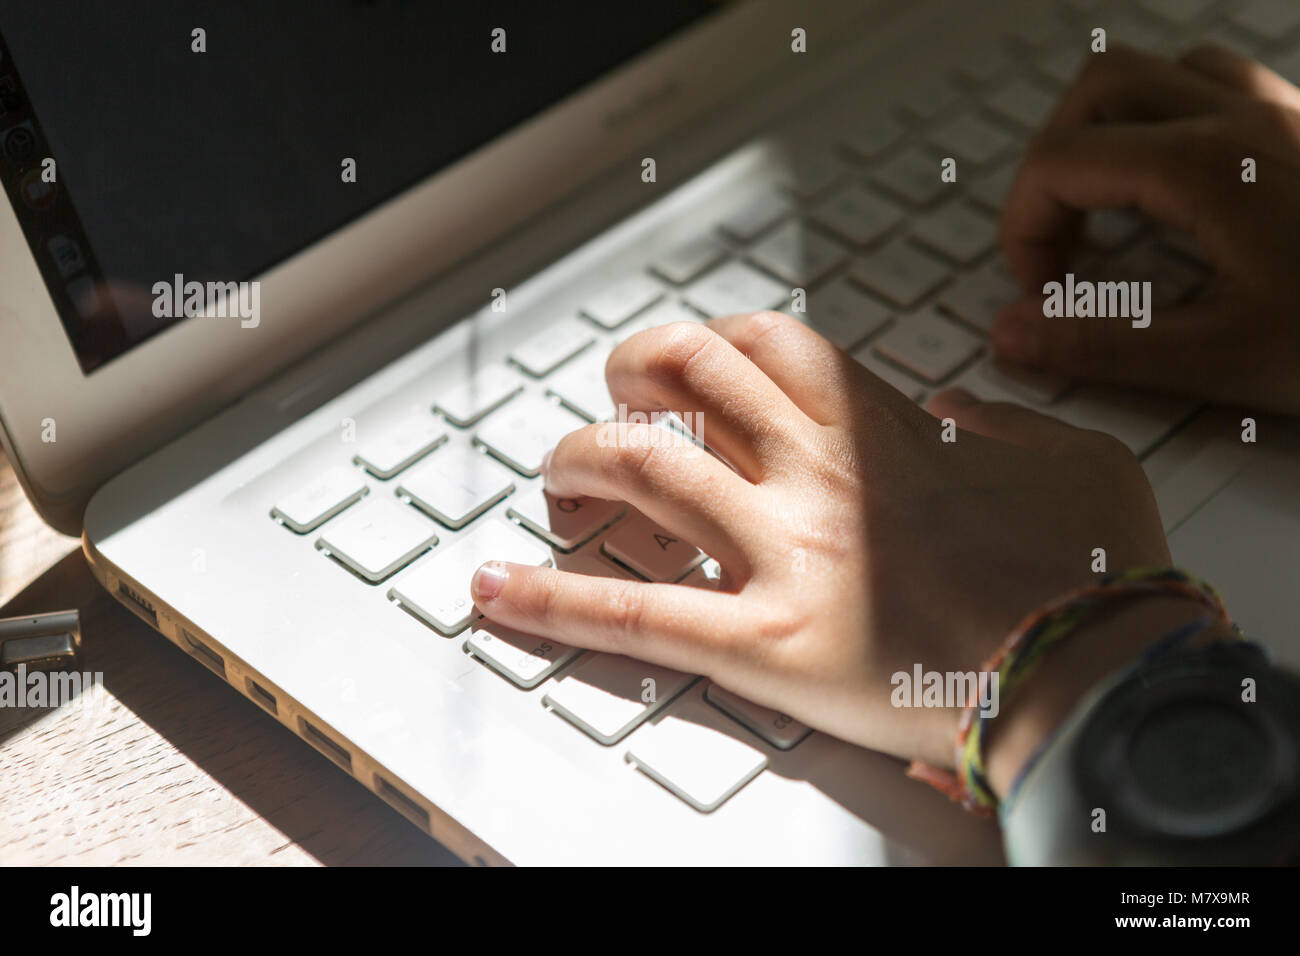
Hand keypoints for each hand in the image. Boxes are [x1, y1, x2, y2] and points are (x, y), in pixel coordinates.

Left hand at [471, 313, 1171, 772]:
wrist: (1092, 672)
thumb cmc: (1087, 576)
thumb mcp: (1071, 459)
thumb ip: (1000, 423)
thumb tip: (951, 409)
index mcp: (882, 428)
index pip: (767, 344)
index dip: (712, 342)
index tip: (695, 362)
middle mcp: (818, 473)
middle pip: (688, 378)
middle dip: (632, 371)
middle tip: (615, 394)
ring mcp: (783, 553)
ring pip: (645, 469)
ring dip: (582, 458)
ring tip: (560, 472)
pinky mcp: (762, 643)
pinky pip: (636, 615)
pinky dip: (554, 603)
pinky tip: (495, 594)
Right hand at [992, 44, 1299, 415]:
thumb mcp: (1223, 358)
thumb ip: (1102, 343)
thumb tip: (1009, 333)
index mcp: (1207, 166)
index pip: (1059, 163)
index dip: (1023, 229)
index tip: (1039, 291)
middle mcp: (1242, 117)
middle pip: (1097, 89)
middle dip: (1053, 163)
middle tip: (1061, 243)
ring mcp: (1284, 112)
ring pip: (1161, 70)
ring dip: (1110, 131)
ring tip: (1111, 208)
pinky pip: (1221, 82)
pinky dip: (1172, 119)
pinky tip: (1182, 189)